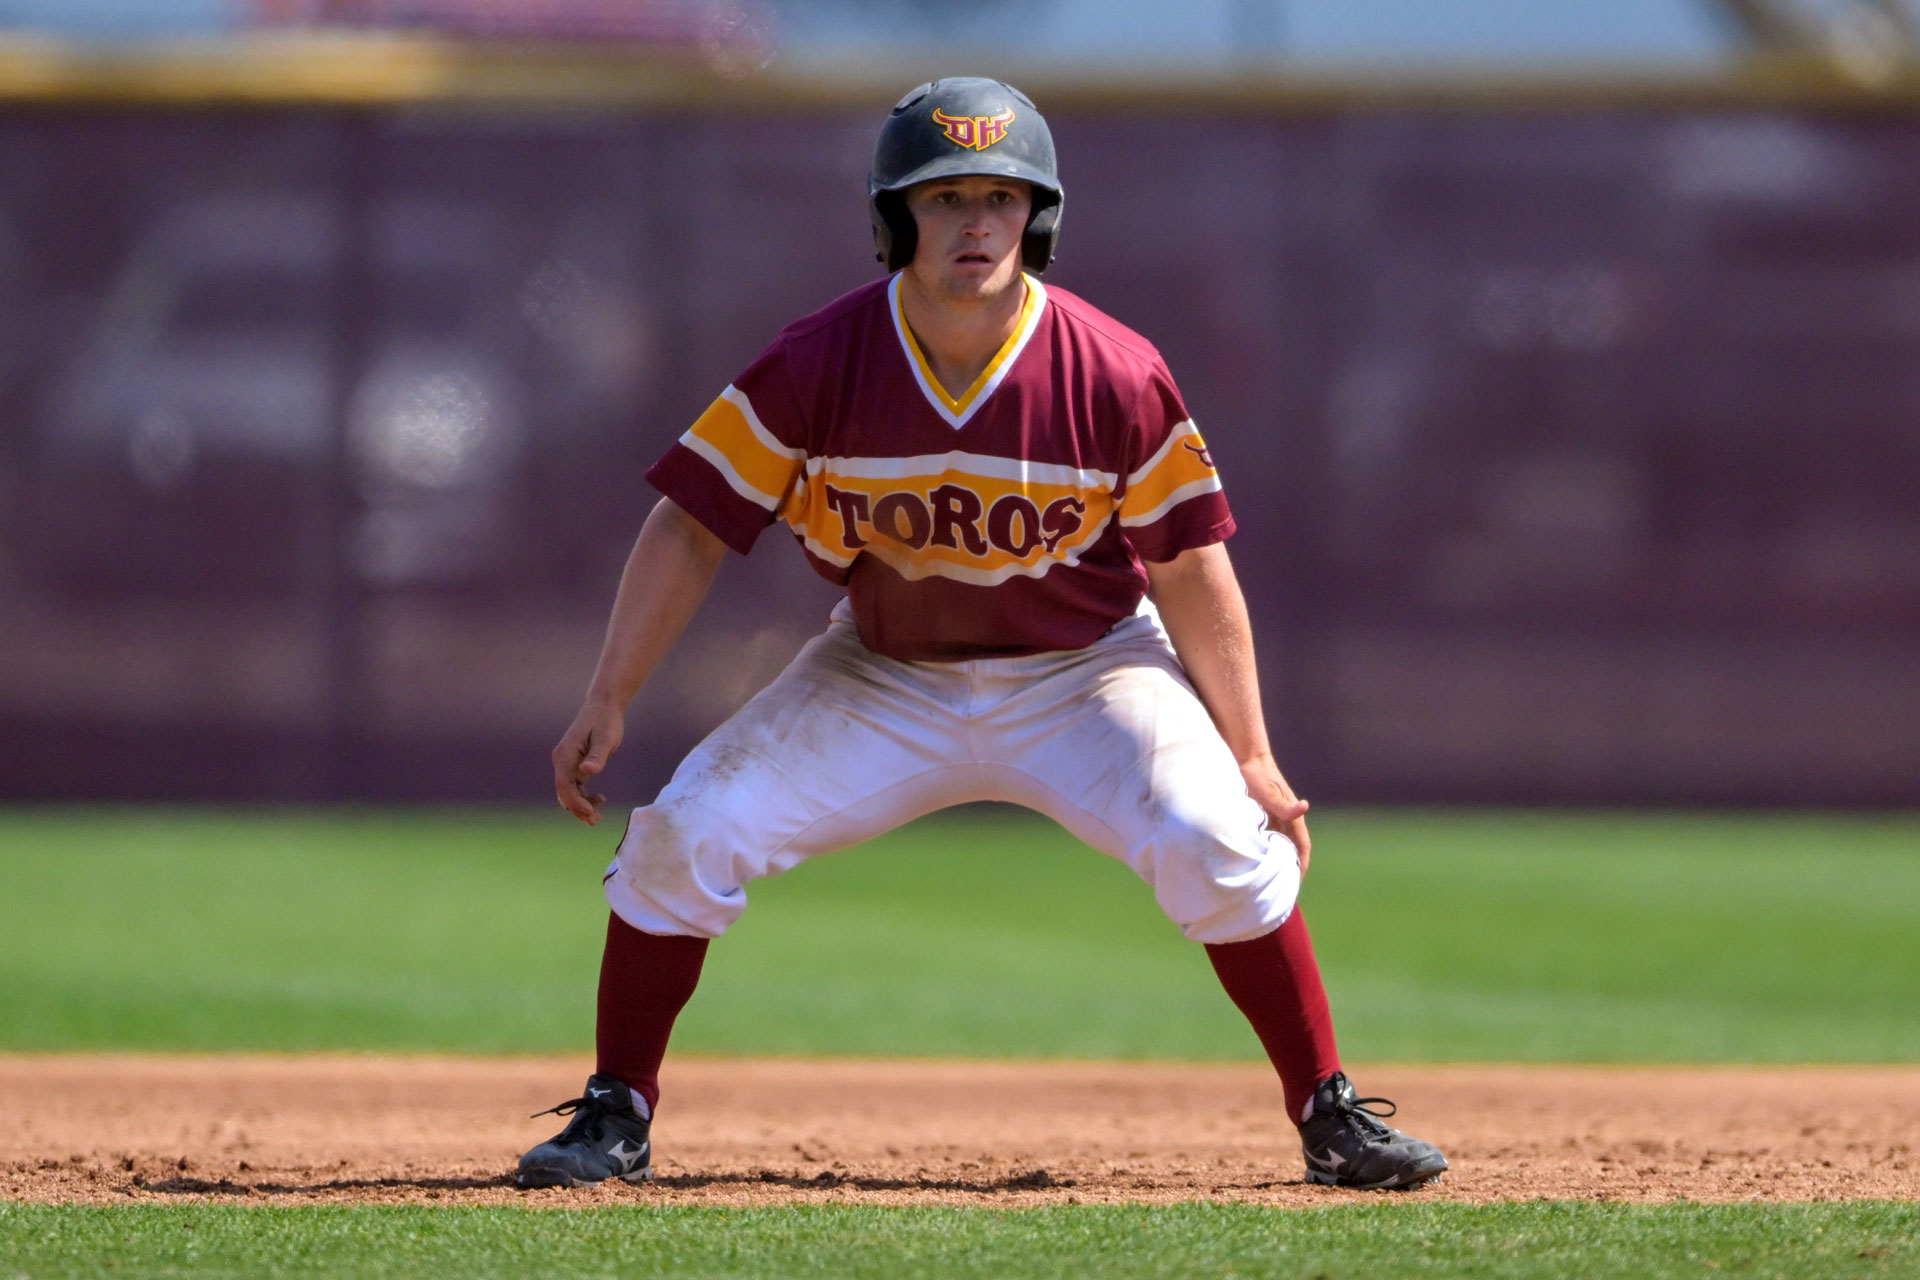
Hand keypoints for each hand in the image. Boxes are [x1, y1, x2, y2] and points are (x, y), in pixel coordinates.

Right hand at [552, 698, 623, 825]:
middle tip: (595, 821)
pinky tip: (600, 798)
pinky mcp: (575, 765)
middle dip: (577, 809)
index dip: (575, 802)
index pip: (564, 785)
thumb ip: (598, 756)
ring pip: (568, 792)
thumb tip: (587, 771)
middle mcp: (562, 760)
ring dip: (580, 806)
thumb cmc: (606, 721)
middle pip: (563, 792)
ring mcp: (567, 764)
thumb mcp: (606, 738)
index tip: (590, 813)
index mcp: (565, 755)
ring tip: (597, 818)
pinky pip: (575, 787)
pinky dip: (584, 797)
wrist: (604, 707)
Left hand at [1239, 754, 1310, 874]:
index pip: (1302, 847)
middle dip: (1291, 868)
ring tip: (1271, 880)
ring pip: (1280, 845)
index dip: (1302, 865)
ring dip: (1279, 860)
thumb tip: (1305, 807)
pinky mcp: (1264, 815)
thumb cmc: (1259, 776)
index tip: (1296, 883)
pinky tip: (1257, 860)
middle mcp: (1287, 819)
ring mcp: (1276, 817)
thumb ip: (1285, 805)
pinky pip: (1269, 838)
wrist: (1249, 760)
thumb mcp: (1269, 793)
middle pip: (1292, 849)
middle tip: (1283, 888)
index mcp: (1293, 817)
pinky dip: (1267, 850)